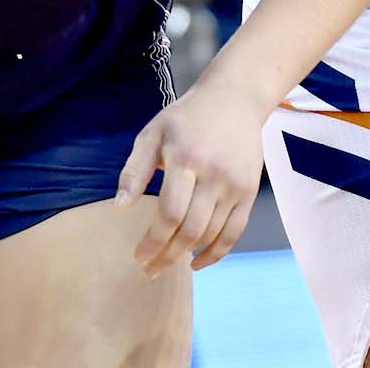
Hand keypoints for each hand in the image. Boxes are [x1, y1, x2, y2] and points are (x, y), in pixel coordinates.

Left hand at [115, 76, 269, 276]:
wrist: (236, 100)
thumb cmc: (187, 117)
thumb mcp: (153, 133)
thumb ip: (134, 170)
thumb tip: (120, 207)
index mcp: (187, 159)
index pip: (170, 212)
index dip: (153, 241)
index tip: (138, 256)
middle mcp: (215, 175)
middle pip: (191, 229)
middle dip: (167, 255)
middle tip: (149, 269)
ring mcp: (236, 185)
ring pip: (212, 233)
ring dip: (188, 255)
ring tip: (167, 263)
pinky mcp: (249, 190)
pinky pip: (235, 231)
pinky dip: (217, 252)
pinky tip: (198, 262)